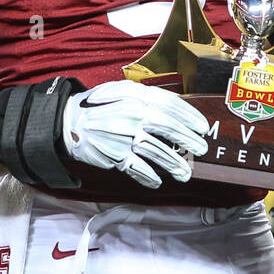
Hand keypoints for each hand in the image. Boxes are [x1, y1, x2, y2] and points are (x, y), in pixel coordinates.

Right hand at [61, 80, 209, 188]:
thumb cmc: (103, 106)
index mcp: (136, 97)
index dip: (189, 116)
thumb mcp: (124, 91)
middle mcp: (131, 114)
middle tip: (202, 149)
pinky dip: (148, 177)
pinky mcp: (113, 154)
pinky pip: (136, 168)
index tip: (202, 127)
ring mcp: (123, 135)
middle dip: (188, 139)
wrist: (70, 121)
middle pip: (167, 128)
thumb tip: (178, 108)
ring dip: (173, 164)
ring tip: (185, 173)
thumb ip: (149, 98)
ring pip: (155, 151)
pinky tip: (158, 181)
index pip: (170, 104)